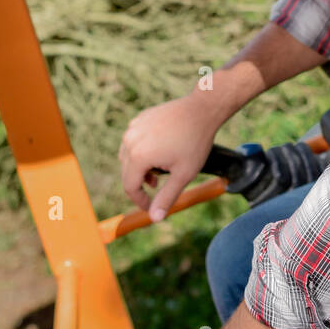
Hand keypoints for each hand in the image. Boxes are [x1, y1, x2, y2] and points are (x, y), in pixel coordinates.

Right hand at [119, 90, 225, 220]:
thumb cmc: (195, 142)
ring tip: (159, 170)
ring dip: (140, 168)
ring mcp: (133, 128)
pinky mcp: (139, 119)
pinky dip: (141, 151)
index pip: (130, 187)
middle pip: (127, 172)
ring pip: (128, 156)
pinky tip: (159, 151)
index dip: (140, 201)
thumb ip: (166, 197)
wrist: (201, 110)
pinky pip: (133, 141)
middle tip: (157, 186)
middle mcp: (130, 141)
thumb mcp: (183, 174)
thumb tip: (154, 218)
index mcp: (138, 156)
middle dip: (140, 184)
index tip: (151, 206)